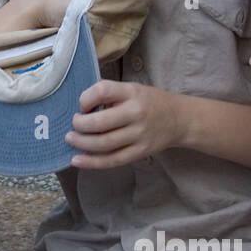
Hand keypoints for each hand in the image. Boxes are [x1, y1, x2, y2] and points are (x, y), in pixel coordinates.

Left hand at [66, 80, 181, 168]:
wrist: (179, 119)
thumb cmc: (149, 102)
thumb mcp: (131, 89)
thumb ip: (108, 94)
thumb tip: (79, 106)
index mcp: (131, 92)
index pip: (102, 91)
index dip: (85, 99)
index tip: (82, 105)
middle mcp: (135, 113)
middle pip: (99, 122)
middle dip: (79, 125)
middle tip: (73, 125)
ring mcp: (139, 135)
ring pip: (103, 143)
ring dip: (81, 143)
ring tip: (71, 139)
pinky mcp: (140, 152)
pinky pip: (112, 160)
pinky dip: (91, 162)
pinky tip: (77, 160)